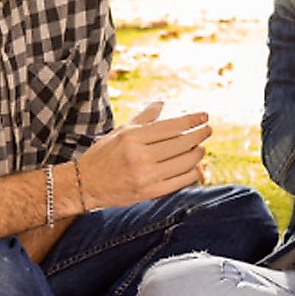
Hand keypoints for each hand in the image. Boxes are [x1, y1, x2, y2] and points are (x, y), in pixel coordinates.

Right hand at [75, 102, 209, 208]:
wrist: (87, 184)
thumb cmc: (104, 155)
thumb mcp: (121, 131)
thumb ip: (144, 118)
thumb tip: (162, 103)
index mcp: (133, 137)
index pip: (171, 126)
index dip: (191, 120)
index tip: (204, 117)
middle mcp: (141, 156)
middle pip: (181, 143)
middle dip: (199, 135)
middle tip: (208, 130)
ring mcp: (147, 175)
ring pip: (184, 162)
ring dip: (197, 154)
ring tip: (200, 148)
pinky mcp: (151, 192)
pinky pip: (180, 181)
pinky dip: (192, 173)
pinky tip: (197, 167)